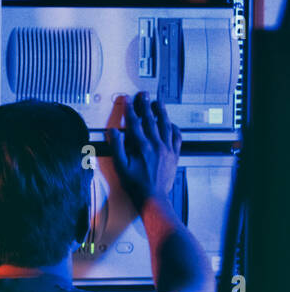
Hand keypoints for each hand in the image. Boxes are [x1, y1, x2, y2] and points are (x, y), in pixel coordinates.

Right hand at [107, 92, 180, 209]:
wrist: (153, 197)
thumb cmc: (136, 183)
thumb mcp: (120, 166)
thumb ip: (117, 147)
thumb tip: (114, 132)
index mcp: (142, 147)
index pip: (134, 123)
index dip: (129, 110)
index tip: (126, 100)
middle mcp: (157, 145)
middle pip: (151, 120)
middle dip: (145, 105)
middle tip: (143, 95)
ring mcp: (167, 149)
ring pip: (165, 125)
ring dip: (161, 112)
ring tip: (158, 102)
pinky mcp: (174, 154)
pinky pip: (177, 137)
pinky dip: (174, 127)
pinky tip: (171, 123)